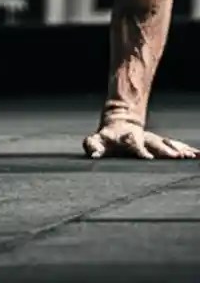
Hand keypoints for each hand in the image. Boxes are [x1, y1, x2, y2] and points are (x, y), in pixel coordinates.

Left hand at [83, 120, 197, 159]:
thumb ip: (93, 146)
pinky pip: (178, 147)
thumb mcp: (96, 141)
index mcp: (127, 138)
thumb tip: (93, 154)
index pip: (134, 144)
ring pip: (169, 144)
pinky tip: (198, 155)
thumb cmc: (106, 139)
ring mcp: (154, 140)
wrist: (120, 124)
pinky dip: (189, 150)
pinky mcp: (162, 144)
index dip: (140, 151)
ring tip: (192, 156)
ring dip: (180, 150)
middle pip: (156, 144)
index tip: (148, 158)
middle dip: (167, 150)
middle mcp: (144, 139)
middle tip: (179, 157)